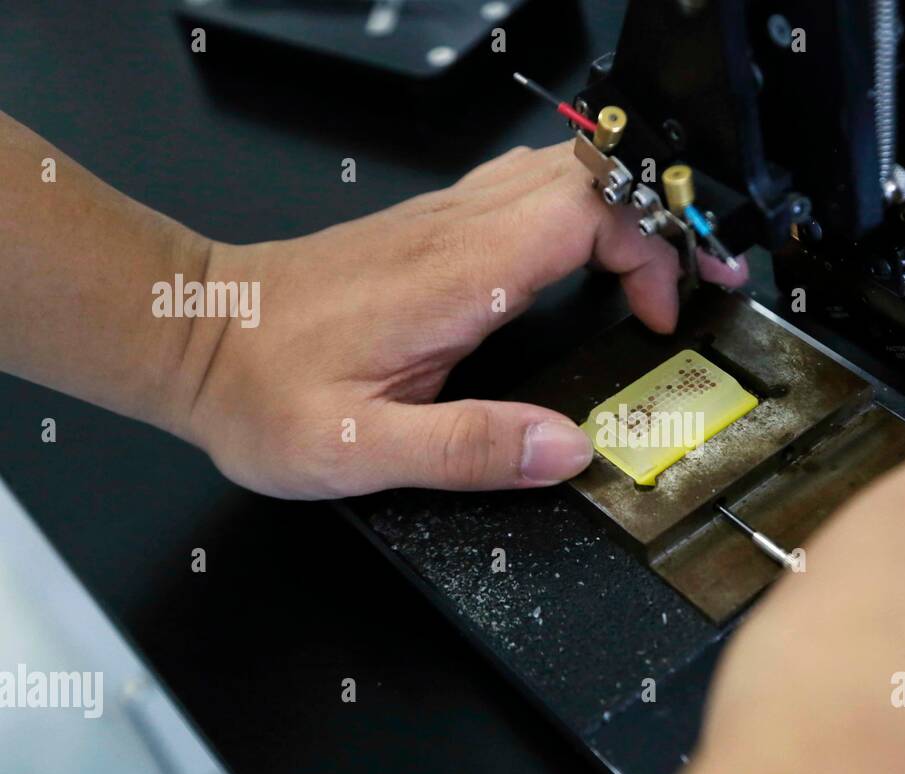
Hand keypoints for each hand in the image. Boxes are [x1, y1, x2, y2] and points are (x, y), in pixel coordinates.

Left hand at [179, 143, 746, 497]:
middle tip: (694, 282)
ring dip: (620, 214)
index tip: (654, 317)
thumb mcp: (360, 449)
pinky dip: (577, 217)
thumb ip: (471, 449)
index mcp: (454, 277)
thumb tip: (570, 448)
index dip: (645, 253)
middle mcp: (453, 231)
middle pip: (586, 177)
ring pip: (557, 174)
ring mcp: (440, 220)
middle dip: (656, 222)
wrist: (191, 334)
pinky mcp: (428, 229)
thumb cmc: (264, 390)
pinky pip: (523, 193)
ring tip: (656, 273)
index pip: (585, 214)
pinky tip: (584, 264)